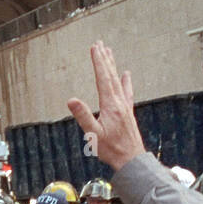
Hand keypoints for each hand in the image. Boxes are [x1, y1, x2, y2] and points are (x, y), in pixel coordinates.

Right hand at [67, 42, 147, 170]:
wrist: (132, 159)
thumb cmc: (112, 149)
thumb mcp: (93, 134)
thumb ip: (83, 116)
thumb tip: (71, 100)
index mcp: (110, 105)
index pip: (103, 78)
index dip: (98, 62)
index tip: (94, 48)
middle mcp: (119, 102)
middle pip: (111, 75)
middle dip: (104, 59)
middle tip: (100, 44)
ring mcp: (125, 106)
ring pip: (118, 80)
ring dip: (112, 66)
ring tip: (109, 52)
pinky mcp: (128, 112)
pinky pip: (126, 91)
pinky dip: (125, 81)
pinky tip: (126, 74)